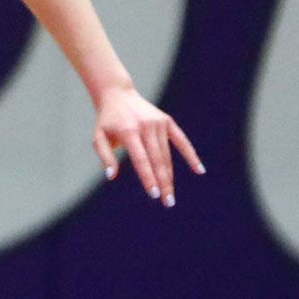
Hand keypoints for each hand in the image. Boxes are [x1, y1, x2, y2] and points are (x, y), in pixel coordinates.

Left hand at [92, 86, 202, 206]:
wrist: (118, 95)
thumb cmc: (107, 121)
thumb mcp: (99, 137)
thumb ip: (105, 157)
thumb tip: (111, 177)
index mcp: (129, 131)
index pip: (141, 160)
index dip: (148, 178)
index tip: (154, 194)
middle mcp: (147, 127)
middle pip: (157, 160)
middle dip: (163, 183)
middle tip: (168, 202)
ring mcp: (159, 123)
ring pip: (167, 155)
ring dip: (170, 176)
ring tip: (171, 195)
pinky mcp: (167, 122)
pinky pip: (182, 141)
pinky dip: (191, 155)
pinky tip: (199, 170)